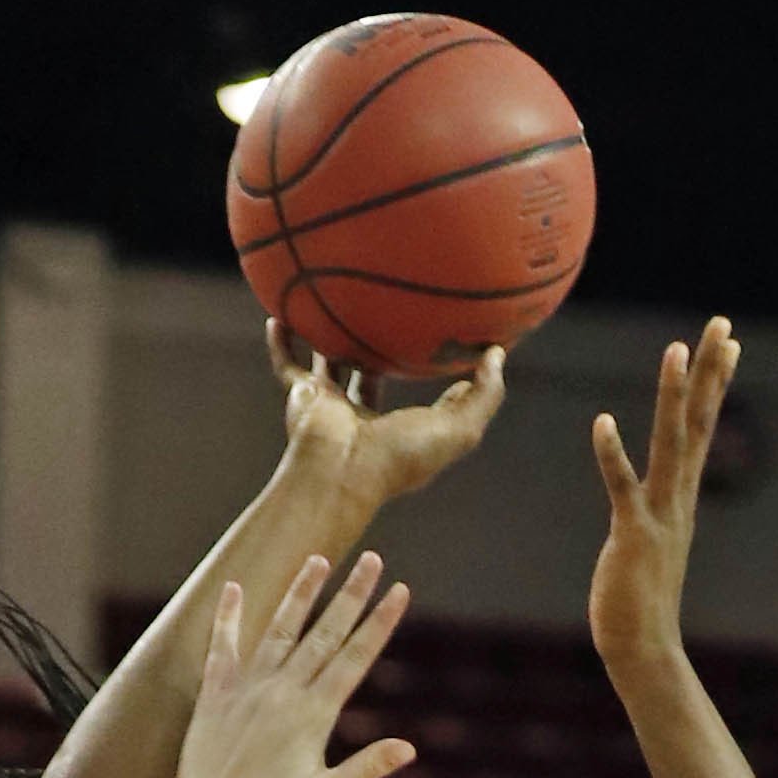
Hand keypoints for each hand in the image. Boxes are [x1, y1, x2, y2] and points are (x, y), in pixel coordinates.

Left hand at [169, 551, 413, 777]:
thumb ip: (366, 768)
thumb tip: (408, 748)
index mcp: (314, 714)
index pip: (355, 657)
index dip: (379, 622)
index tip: (398, 590)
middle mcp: (283, 692)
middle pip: (325, 633)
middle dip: (351, 594)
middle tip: (371, 558)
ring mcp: (248, 689)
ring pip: (280, 630)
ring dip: (301, 593)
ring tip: (318, 560)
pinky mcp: (215, 695)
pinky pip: (223, 647)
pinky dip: (229, 617)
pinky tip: (235, 589)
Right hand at [270, 321, 506, 509]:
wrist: (339, 470)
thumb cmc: (399, 457)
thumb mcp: (459, 430)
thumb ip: (486, 395)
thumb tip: (497, 356)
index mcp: (403, 432)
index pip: (432, 406)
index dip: (452, 381)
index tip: (467, 348)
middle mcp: (365, 418)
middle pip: (374, 379)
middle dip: (383, 354)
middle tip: (396, 317)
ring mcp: (331, 406)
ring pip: (330, 365)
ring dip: (330, 341)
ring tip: (333, 306)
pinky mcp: (303, 397)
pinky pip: (286, 364)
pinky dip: (281, 343)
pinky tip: (279, 314)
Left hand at [589, 316, 739, 688]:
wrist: (643, 649)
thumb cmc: (639, 600)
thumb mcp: (651, 540)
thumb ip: (653, 511)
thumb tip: (654, 495)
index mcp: (682, 497)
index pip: (703, 428)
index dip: (715, 383)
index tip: (728, 342)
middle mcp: (678, 498)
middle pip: (699, 422)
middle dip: (709, 371)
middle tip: (720, 323)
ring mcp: (659, 516)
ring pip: (670, 445)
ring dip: (673, 396)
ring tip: (674, 349)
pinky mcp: (632, 536)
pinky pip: (622, 487)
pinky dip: (613, 454)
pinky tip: (602, 421)